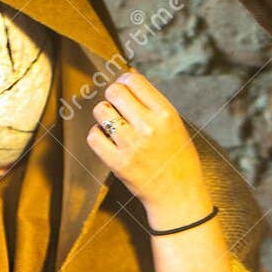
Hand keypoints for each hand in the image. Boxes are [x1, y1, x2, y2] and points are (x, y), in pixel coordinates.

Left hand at [87, 70, 211, 232]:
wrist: (178, 195)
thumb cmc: (177, 158)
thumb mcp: (175, 124)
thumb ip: (152, 102)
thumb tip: (128, 76)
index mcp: (165, 114)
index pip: (133, 80)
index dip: (125, 81)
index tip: (125, 90)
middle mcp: (148, 127)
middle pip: (114, 92)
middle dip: (112, 96)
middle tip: (117, 107)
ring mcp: (131, 146)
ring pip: (101, 112)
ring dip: (104, 115)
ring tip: (113, 125)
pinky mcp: (118, 164)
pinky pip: (93, 137)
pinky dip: (97, 135)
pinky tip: (107, 140)